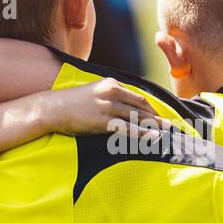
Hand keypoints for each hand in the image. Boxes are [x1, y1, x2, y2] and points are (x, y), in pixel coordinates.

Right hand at [39, 78, 157, 133]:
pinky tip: (153, 137)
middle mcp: (113, 93)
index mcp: (112, 84)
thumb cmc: (72, 103)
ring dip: (154, 125)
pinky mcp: (103, 122)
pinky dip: (143, 134)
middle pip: (141, 106)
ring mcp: (108, 108)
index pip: (137, 97)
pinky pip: (128, 129)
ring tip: (166, 131)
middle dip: (156, 116)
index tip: (160, 115)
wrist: (52, 108)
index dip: (151, 107)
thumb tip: (124, 105)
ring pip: (137, 118)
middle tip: (170, 124)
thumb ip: (110, 95)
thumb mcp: (94, 92)